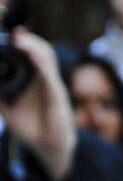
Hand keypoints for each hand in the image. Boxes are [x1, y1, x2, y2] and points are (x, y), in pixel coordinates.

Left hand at [1, 27, 76, 180]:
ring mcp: (53, 87)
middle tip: (15, 32)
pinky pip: (50, 77)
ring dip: (35, 47)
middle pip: (42, 51)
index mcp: (34, 80)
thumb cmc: (31, 127)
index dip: (22, 42)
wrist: (48, 148)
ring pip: (48, 60)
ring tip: (21, 39)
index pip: (30, 54)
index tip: (9, 32)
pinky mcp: (57, 97)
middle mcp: (45, 80)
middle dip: (28, 40)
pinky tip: (32, 56)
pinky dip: (42, 65)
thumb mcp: (6, 107)